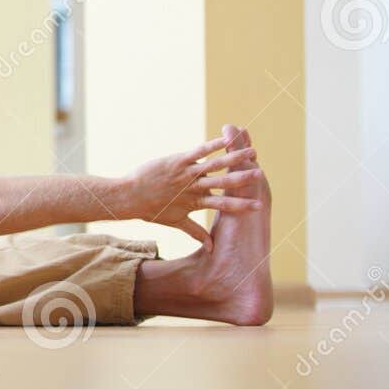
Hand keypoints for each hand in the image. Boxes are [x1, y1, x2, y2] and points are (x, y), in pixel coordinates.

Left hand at [125, 135, 262, 248]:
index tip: (260, 207)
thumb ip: (196, 233)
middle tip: (261, 175)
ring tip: (252, 152)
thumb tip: (212, 248)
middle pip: (222, 183)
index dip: (241, 206)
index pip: (223, 204)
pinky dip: (212, 146)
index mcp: (195, 202)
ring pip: (214, 166)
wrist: (127, 197)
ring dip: (233, 159)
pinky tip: (225, 139)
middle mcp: (193, 188)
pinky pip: (197, 152)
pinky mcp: (177, 162)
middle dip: (242, 180)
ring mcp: (185, 174)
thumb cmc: (150, 210)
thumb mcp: (175, 222)